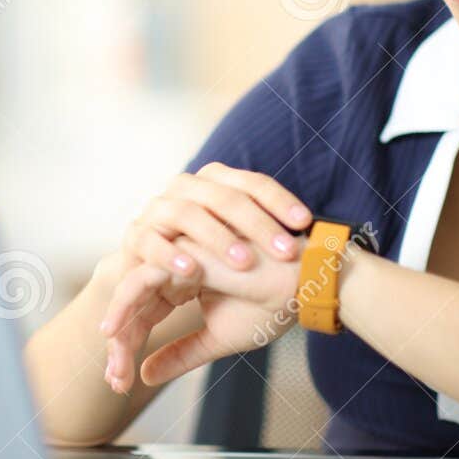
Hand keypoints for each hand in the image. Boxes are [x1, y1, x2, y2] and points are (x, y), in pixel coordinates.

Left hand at [99, 164, 312, 390]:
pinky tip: (114, 330)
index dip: (131, 347)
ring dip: (120, 330)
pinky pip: (142, 279)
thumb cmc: (273, 303)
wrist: (304, 284)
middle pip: (135, 305)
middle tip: (115, 380)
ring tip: (114, 365)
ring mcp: (179, 257)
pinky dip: (125, 305)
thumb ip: (181, 353)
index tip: (122, 382)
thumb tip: (145, 374)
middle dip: (121, 344)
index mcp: (185, 280)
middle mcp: (177, 266)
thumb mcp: (219, 337)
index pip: (147, 314)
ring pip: (131, 292)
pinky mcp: (183, 253)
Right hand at [117, 162, 311, 281]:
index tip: (306, 223)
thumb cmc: (205, 259)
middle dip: (256, 223)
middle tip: (285, 250)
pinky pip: (152, 242)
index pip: (252, 183)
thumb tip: (322, 238)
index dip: (280, 200)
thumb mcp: (236, 244)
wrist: (149, 275)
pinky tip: (194, 270)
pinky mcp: (136, 237)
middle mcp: (185, 188)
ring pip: (187, 213)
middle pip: (223, 196)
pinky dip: (172, 254)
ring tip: (244, 262)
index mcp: (213, 182)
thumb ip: (266, 236)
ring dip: (218, 237)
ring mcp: (157, 210)